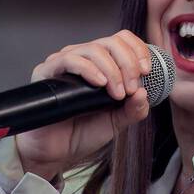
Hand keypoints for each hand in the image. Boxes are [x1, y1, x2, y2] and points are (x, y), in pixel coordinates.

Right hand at [14, 30, 153, 181]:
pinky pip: (70, 60)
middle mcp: (83, 58)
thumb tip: (144, 92)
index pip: (122, 40)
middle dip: (128, 63)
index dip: (138, 50)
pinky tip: (99, 84)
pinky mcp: (47, 72)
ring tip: (117, 93)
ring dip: (112, 70)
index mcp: (102, 63)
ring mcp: (64, 63)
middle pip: (111, 42)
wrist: (56, 153)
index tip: (146, 72)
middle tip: (131, 88)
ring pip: (94, 49)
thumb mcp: (116, 121)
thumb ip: (133, 109)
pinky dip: (89, 69)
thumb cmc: (83, 133)